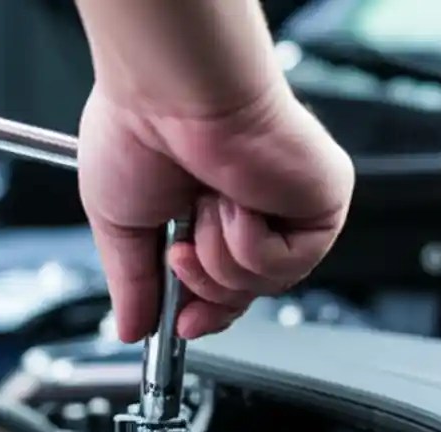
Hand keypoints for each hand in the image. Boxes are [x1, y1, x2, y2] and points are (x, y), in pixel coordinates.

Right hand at [78, 81, 354, 341]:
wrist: (175, 95)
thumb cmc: (140, 129)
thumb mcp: (117, 224)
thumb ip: (131, 284)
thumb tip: (131, 328)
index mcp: (207, 206)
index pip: (224, 282)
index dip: (205, 311)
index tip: (182, 325)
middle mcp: (255, 204)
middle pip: (247, 293)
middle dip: (208, 292)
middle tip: (180, 256)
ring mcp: (292, 205)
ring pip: (266, 286)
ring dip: (221, 258)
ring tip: (205, 209)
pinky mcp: (323, 202)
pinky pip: (289, 265)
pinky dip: (251, 242)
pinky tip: (235, 202)